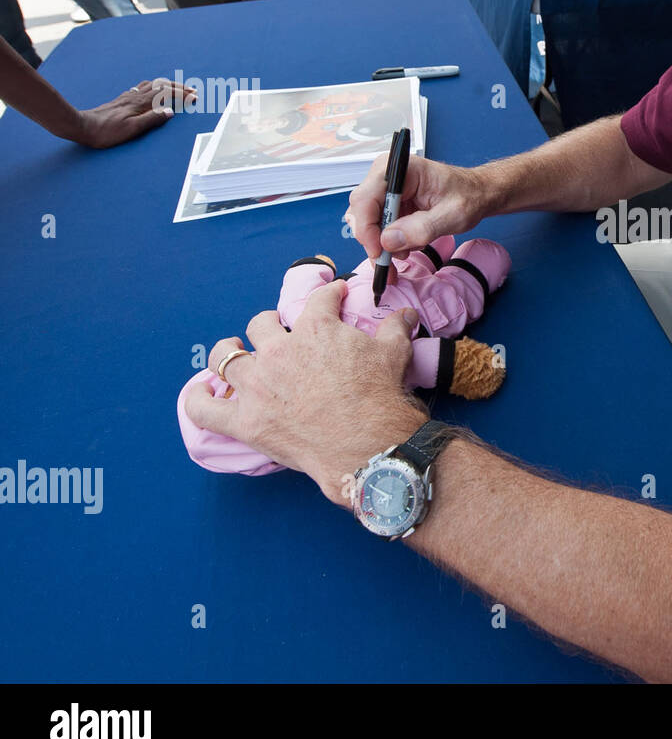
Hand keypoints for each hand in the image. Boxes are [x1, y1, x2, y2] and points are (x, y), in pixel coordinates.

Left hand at [73, 79, 192, 148]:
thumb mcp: (132, 129)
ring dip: (167, 84)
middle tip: (192, 90)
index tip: (195, 97)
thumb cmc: (106, 132)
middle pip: (161, 86)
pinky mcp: (122, 99)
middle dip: (179, 87)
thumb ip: (151, 119)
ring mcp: (128, 96)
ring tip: (176, 88)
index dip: (182, 95)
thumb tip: (170, 112)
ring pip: (152, 84)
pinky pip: (141, 87)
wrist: (82, 126)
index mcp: (140, 103)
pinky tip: (152, 90)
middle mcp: (135, 96)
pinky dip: (153, 86)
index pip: (166, 94)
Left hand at [184, 282, 428, 505]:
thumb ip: (395, 329)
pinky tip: (202, 394)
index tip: (334, 296)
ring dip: (228, 352)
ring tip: (233, 351)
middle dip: (270, 324)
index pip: (319, 300)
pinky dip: (199, 400)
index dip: (328, 294)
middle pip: (261, 324)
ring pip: (225, 358)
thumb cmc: (381, 397)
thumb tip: (405, 314)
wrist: (369, 444)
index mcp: (315, 330)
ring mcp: (258, 386)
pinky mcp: (246, 422)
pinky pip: (205, 409)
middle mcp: (279, 351)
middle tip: (279, 333)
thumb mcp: (394, 354)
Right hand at [345, 155, 494, 259]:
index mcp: (400, 168)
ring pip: (367, 223)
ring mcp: (386, 191)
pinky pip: (378, 227)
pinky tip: (408, 246)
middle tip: (390, 262)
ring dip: (383, 244)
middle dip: (374, 241)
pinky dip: (389, 243)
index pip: (365, 198)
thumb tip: (388, 240)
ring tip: (408, 251)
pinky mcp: (389, 204)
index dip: (366, 228)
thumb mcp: (452, 215)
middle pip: (361, 213)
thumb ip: (422, 228)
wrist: (477, 194)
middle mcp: (387, 176)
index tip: (379, 253)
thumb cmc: (468, 196)